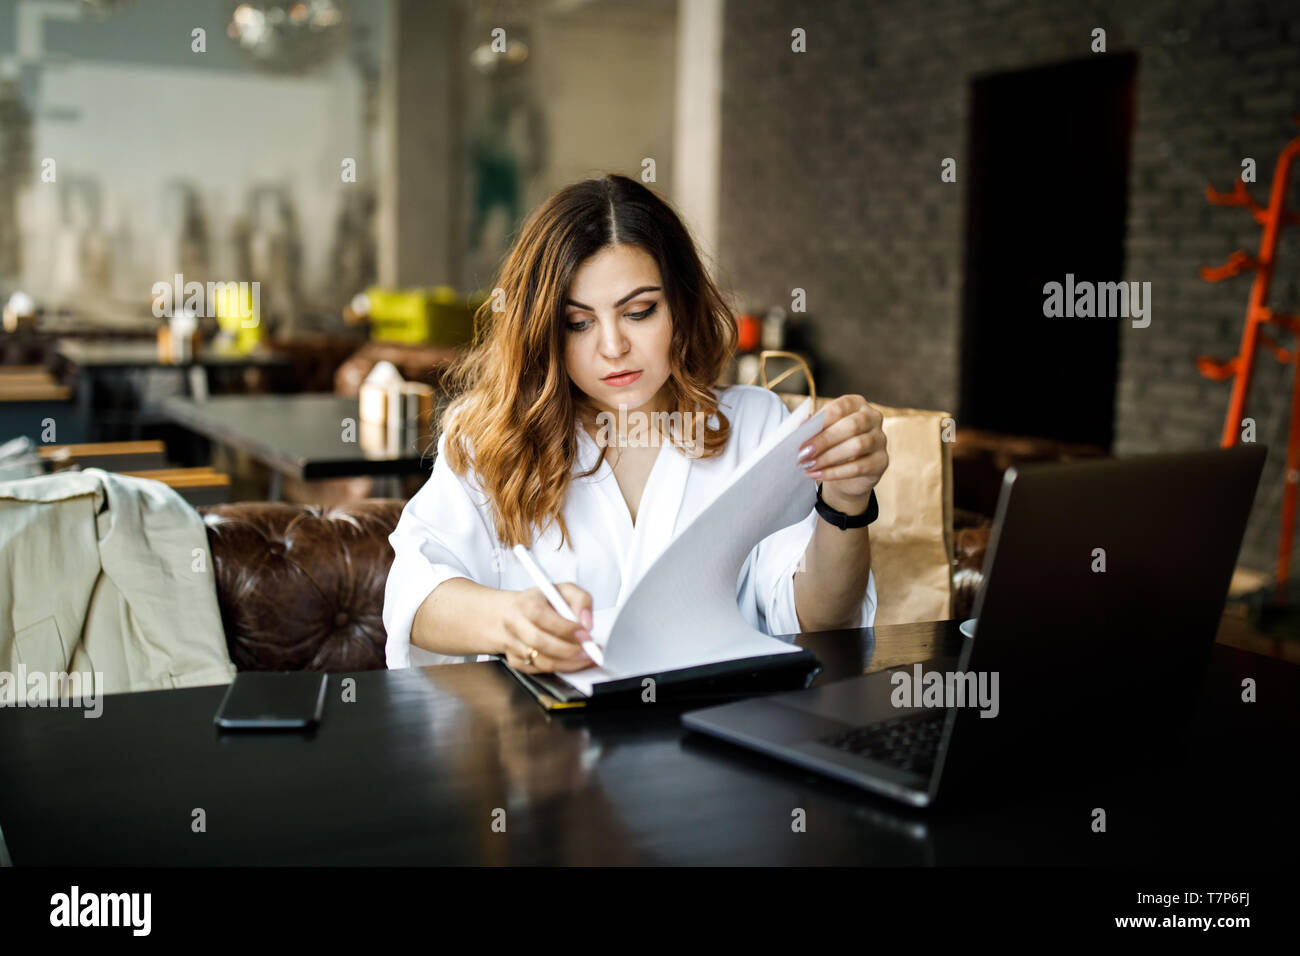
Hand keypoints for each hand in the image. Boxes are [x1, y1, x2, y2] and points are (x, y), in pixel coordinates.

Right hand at [496, 583, 595, 672]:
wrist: (510, 613)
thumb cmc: (540, 602)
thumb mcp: (563, 591)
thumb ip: (580, 600)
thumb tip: (586, 621)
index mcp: (526, 603)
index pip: (541, 615)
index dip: (565, 627)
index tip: (586, 634)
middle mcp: (515, 623)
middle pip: (538, 641)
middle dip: (568, 650)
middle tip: (589, 652)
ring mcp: (512, 644)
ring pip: (540, 661)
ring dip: (567, 663)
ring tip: (585, 659)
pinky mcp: (514, 660)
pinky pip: (538, 671)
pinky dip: (558, 669)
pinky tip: (572, 663)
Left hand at [796, 395, 887, 514]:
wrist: (848, 472)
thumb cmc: (833, 445)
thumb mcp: (822, 433)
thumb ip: (813, 428)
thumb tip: (801, 427)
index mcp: (856, 404)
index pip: (840, 408)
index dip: (820, 421)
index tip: (801, 436)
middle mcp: (873, 418)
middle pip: (851, 426)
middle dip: (824, 440)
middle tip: (803, 453)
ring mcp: (880, 439)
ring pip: (857, 446)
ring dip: (828, 457)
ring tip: (809, 465)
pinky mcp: (882, 461)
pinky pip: (859, 467)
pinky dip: (835, 472)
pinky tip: (819, 474)